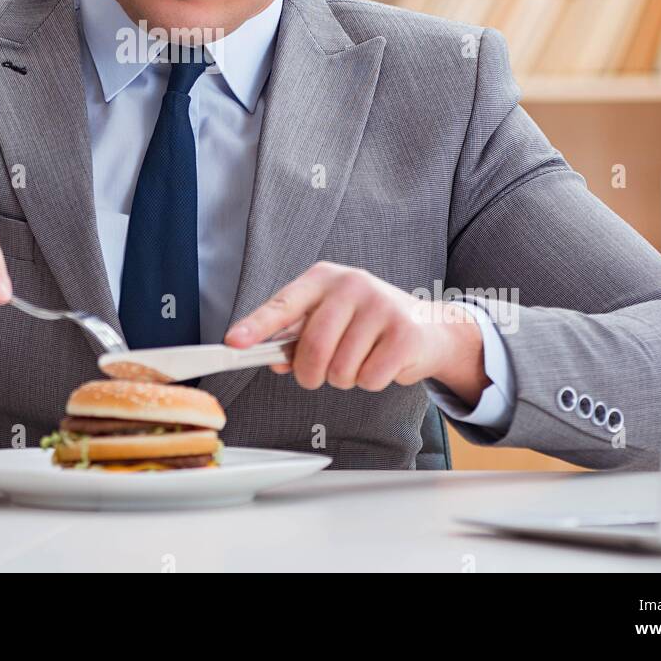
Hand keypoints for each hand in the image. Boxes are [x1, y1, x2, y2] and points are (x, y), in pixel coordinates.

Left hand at [223, 261, 487, 400]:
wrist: (427, 326)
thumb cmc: (367, 322)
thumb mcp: (329, 318)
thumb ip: (296, 336)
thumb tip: (272, 359)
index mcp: (322, 279)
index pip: (282, 305)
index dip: (255, 326)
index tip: (233, 342)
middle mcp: (351, 285)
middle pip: (312, 349)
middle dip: (311, 374)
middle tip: (321, 373)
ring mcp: (380, 306)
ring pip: (340, 369)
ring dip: (345, 378)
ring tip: (361, 359)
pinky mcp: (404, 333)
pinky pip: (369, 379)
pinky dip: (371, 382)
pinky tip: (382, 362)